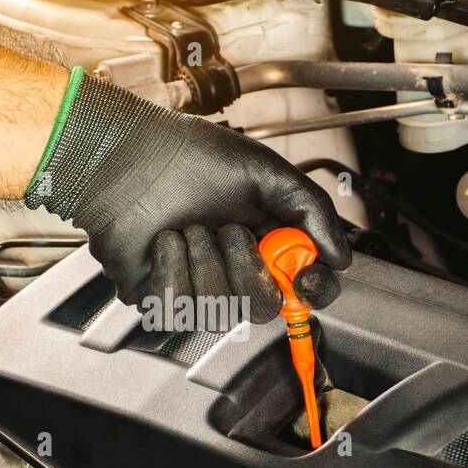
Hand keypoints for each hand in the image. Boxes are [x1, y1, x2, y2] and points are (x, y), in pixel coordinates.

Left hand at [25, 72, 350, 325]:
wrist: (126, 158)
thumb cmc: (187, 157)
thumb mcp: (265, 173)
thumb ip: (311, 212)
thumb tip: (341, 257)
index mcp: (267, 242)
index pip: (306, 289)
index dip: (313, 291)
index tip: (307, 277)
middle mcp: (236, 270)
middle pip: (266, 309)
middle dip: (247, 269)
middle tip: (229, 230)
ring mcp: (199, 289)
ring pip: (222, 310)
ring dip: (205, 261)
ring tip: (188, 226)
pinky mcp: (161, 300)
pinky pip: (180, 308)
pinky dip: (172, 267)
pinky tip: (164, 240)